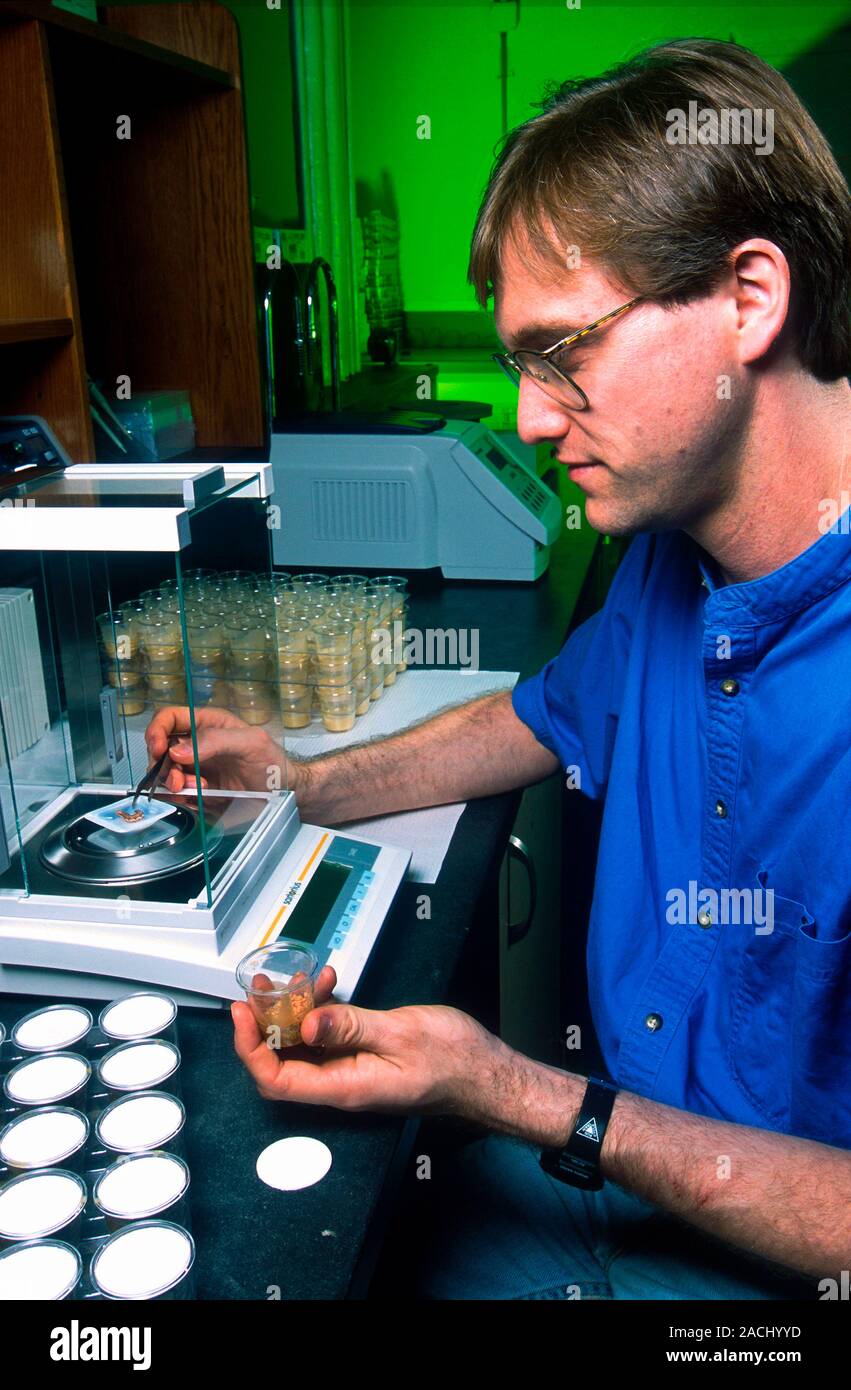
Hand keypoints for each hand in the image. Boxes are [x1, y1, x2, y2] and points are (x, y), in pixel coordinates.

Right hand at [145, 705, 296, 796]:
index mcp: (207, 723)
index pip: (169, 718)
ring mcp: (194, 767)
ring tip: (199, 789)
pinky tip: (196, 798)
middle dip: (164, 766)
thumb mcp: (251, 742)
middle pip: (160, 749)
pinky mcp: (196, 789)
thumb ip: (215, 740)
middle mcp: (196, 743)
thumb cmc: (272, 761)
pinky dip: (179, 797)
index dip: (156, 731)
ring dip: (174, 783)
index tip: (158, 749)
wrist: (282, 792)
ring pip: (165, 773)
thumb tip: (178, 750)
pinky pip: (175, 792)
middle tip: (180, 780)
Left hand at [231, 967, 505, 1118]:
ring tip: (291, 979)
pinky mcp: (363, 1055)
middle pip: (282, 1062)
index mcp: (345, 1087)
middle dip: (263, 1026)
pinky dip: (321, 1009)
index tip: (242, 1014)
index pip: (277, 1080)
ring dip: (291, 1012)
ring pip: (303, 1046)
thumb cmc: (453, 1061)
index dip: (251, 1049)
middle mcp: (342, 1083)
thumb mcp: (400, 1034)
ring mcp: (351, 1070)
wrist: (485, 1073)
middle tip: (258, 991)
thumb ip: (350, 1027)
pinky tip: (327, 984)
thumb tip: (304, 1024)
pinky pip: (328, 1036)